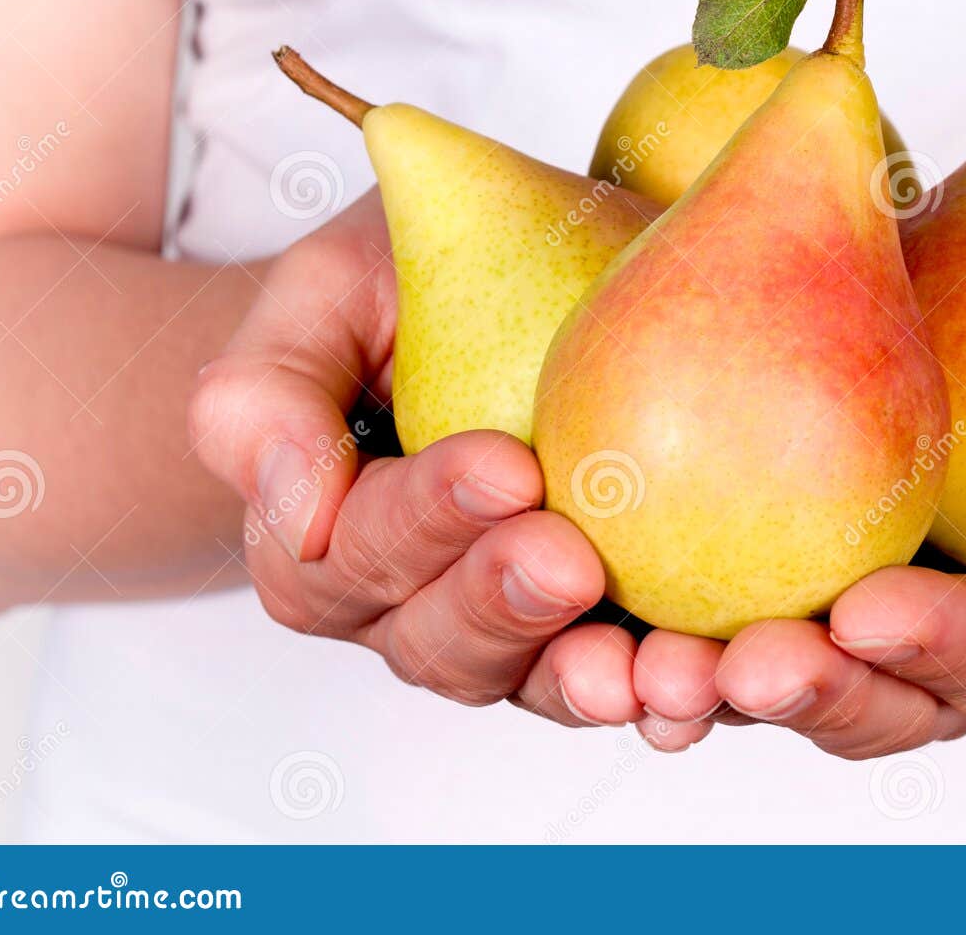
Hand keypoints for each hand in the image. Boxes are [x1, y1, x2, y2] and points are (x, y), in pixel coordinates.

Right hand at [189, 188, 642, 724]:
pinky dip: (661, 692)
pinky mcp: (602, 629)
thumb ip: (267, 390)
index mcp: (327, 536)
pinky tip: (697, 681)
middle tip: (569, 561)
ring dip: (585, 678)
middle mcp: (413, 603)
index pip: (357, 552)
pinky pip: (626, 682)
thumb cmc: (404, 279)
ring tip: (640, 667)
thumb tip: (296, 518)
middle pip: (440, 642)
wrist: (515, 273)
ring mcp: (513, 629)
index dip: (427, 518)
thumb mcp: (324, 291)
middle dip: (504, 603)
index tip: (505, 467)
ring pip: (532, 683)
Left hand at [631, 265, 965, 756]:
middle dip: (810, 693)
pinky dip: (645, 638)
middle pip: (878, 707)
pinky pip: (704, 628)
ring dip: (707, 692)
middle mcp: (942, 673)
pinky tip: (586, 619)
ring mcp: (847, 645)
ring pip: (778, 693)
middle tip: (744, 662)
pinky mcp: (766, 593)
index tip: (873, 606)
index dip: (943, 644)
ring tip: (641, 668)